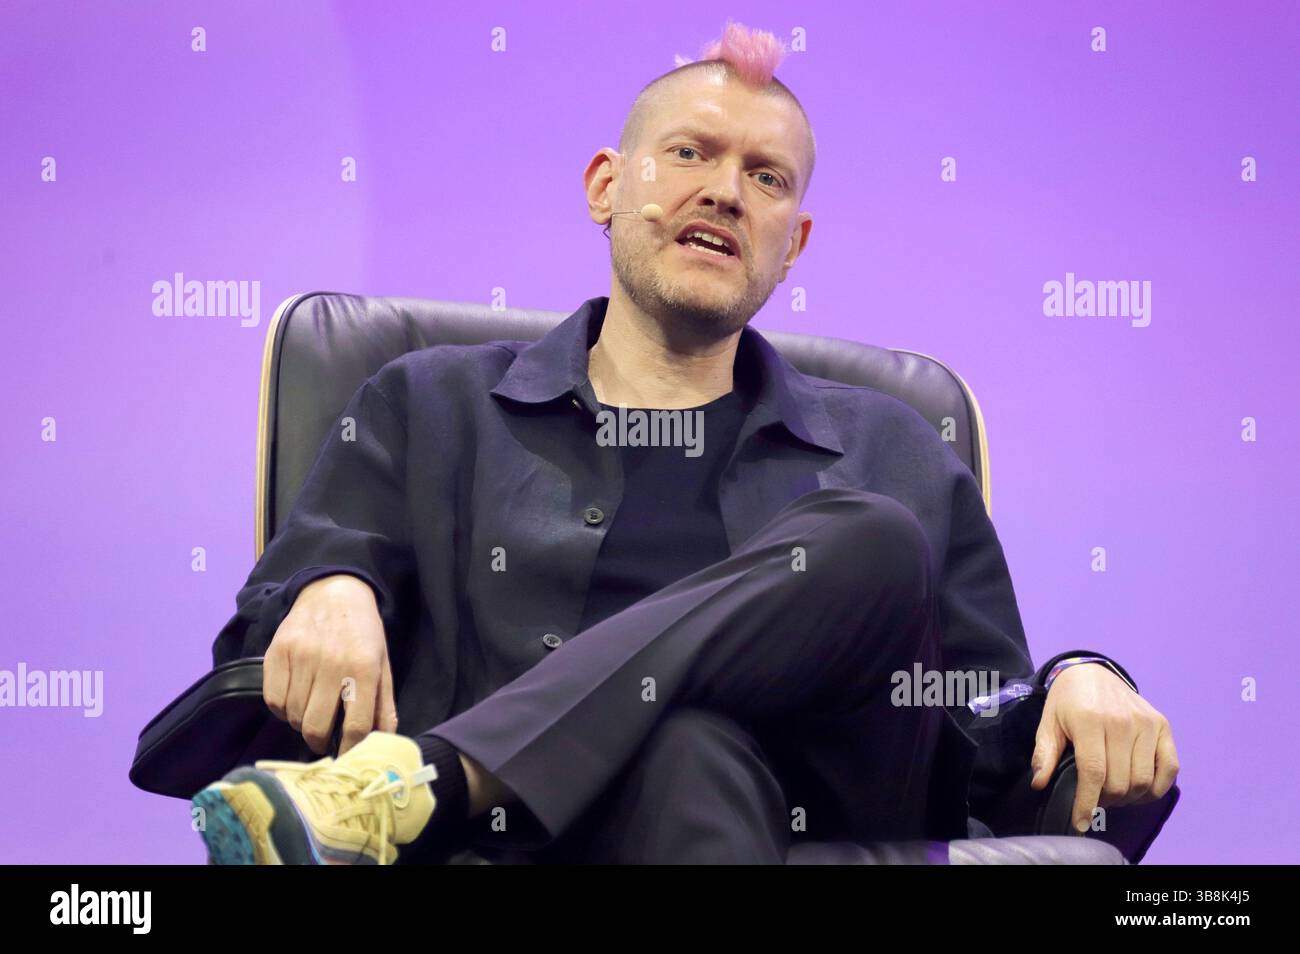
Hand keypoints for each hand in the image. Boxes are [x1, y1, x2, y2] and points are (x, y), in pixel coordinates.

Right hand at [262, 573, 398, 755]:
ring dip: (301, 723)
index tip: (345, 757)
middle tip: (324, 739)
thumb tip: (382, 743)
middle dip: (320, 742)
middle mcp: (331, 664)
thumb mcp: (382, 665)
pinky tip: (294, 699)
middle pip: (316, 727)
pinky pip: (272, 701)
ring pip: (292, 716)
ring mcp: (301, 657)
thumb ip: (383, 706)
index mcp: (363, 669)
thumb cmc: (362, 634)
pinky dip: (281, 709)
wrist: (333, 592)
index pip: (355, 727)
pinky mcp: (276, 653)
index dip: (350, 750)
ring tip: (311, 712)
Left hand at [1029, 663, 1178, 832]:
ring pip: (1144, 780)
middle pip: (1120, 781)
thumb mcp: (1048, 724)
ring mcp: (1146, 723)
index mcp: (1090, 720)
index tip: (1080, 822)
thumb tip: (1040, 783)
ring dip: (1129, 798)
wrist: (1093, 672)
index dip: (1087, 802)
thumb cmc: (1067, 702)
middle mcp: (1123, 722)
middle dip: (1105, 800)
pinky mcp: (1163, 726)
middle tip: (1095, 799)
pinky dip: (1157, 787)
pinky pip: (1170, 768)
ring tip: (1113, 794)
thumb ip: (1045, 754)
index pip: (1093, 772)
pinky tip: (1140, 790)